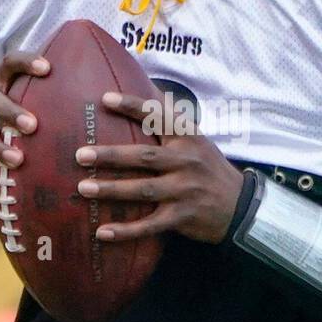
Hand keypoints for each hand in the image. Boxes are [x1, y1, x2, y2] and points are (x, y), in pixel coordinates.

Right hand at [0, 51, 49, 194]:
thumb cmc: (13, 105)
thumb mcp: (23, 91)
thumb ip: (48, 88)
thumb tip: (97, 86)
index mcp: (0, 80)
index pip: (10, 62)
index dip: (26, 62)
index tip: (47, 67)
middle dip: (11, 112)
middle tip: (32, 125)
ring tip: (18, 160)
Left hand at [75, 91, 243, 243]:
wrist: (240, 206)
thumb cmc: (209, 169)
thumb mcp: (197, 140)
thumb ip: (171, 123)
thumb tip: (146, 89)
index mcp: (188, 138)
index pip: (158, 117)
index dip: (132, 106)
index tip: (104, 99)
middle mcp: (187, 162)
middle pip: (144, 157)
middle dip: (111, 156)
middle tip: (81, 154)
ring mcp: (184, 191)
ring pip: (143, 190)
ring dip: (111, 190)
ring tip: (84, 187)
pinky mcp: (182, 217)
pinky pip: (150, 225)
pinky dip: (126, 230)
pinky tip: (102, 233)